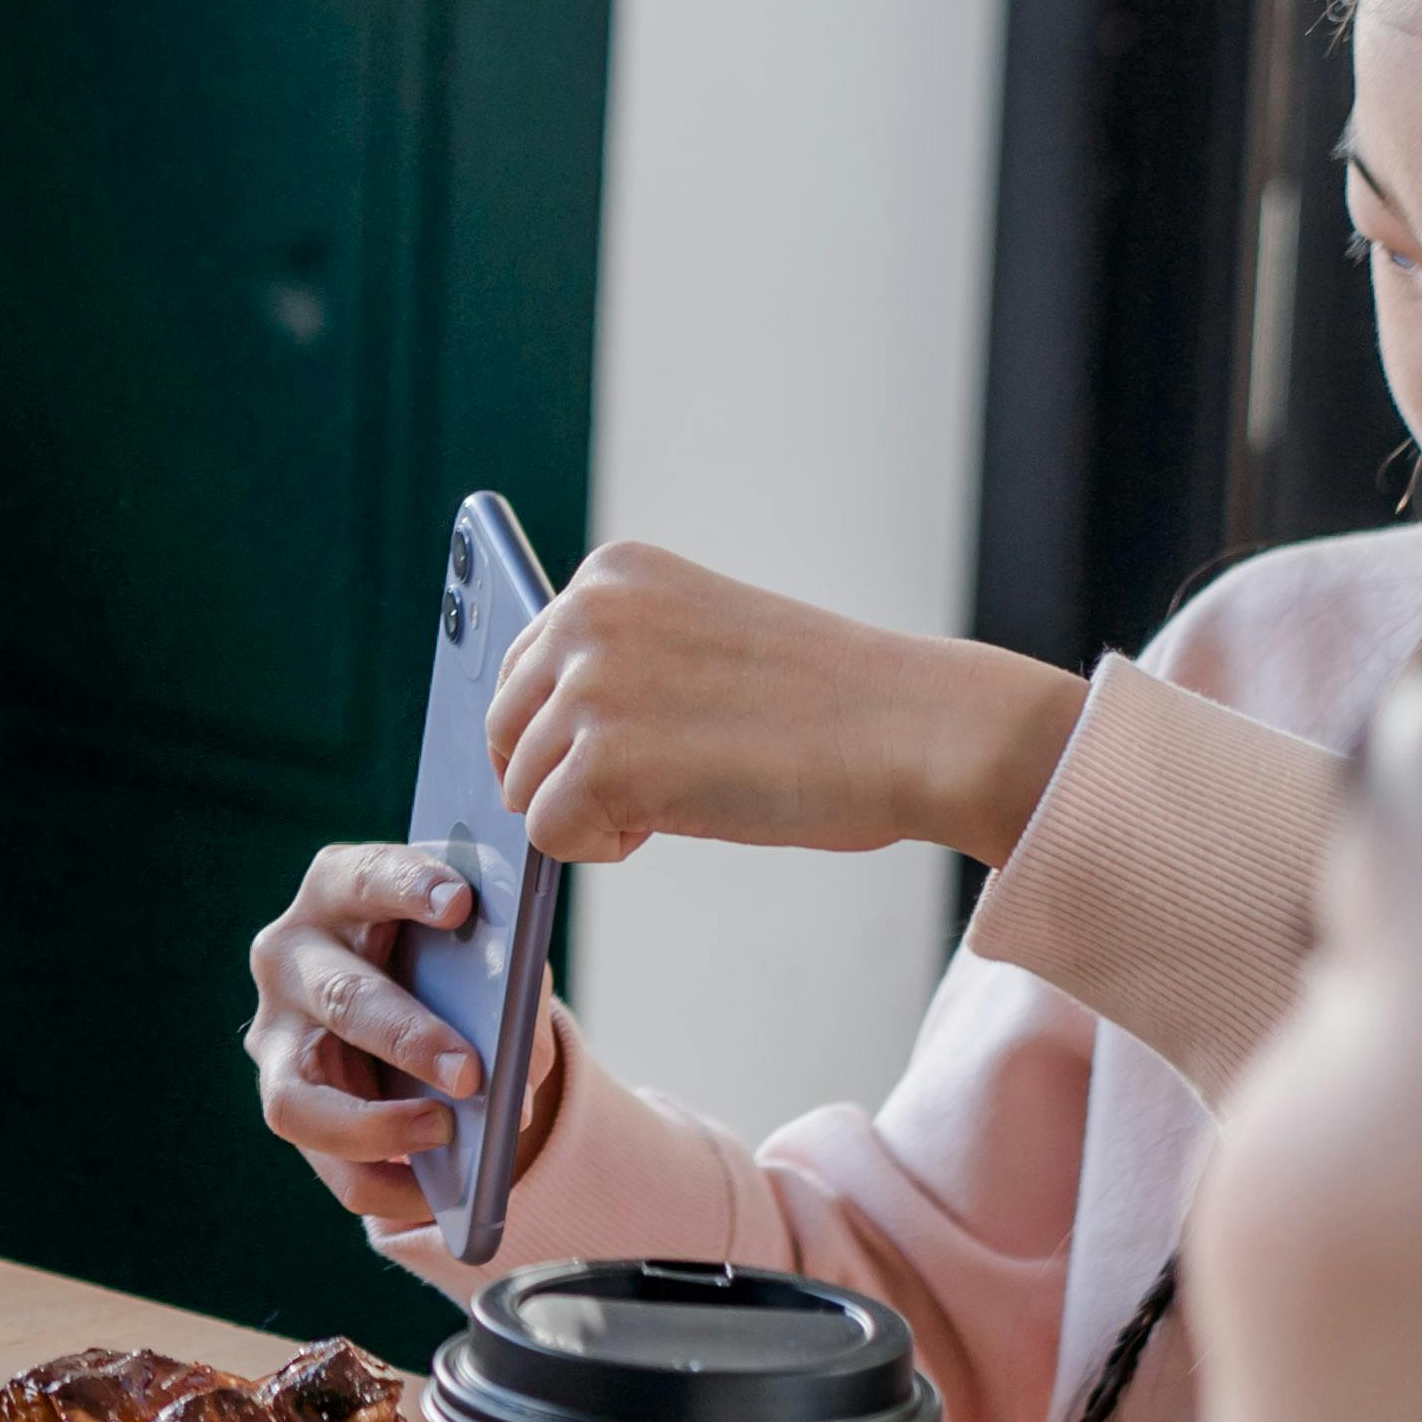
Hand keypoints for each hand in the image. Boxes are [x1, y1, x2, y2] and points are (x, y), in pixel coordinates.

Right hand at [247, 843, 503, 1221]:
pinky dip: (386, 1186)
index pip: (366, 878)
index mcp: (338, 889)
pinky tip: (438, 1193)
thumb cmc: (448, 959)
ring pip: (298, 1097)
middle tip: (471, 1074)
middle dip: (407, 1039)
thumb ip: (500, 985)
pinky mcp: (285, 1101)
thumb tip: (519, 1067)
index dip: (410, 889)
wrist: (414, 999)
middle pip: (340, 998)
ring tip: (442, 1136)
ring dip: (374, 1126)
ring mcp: (274, 1034)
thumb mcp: (480, 954)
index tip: (461, 905)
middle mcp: (290, 955)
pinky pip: (326, 1164)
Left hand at [484, 542, 1089, 868]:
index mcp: (610, 573)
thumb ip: (615, 662)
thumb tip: (526, 738)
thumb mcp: (696, 642)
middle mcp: (585, 614)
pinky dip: (604, 848)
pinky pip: (548, 836)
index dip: (565, 729)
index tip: (636, 742)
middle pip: (504, 732)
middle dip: (565, 774)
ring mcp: (590, 686)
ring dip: (593, 812)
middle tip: (662, 780)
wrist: (916, 729)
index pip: (519, 668)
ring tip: (688, 789)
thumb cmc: (825, 703)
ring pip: (523, 789)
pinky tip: (676, 820)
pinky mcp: (603, 761)